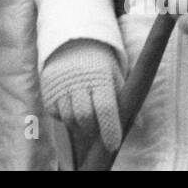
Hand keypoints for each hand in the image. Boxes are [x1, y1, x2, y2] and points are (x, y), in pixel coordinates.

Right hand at [40, 39, 122, 154]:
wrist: (74, 42)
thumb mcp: (116, 77)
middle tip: (98, 131)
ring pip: (69, 118)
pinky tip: (72, 110)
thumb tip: (139, 125)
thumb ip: (126, 100)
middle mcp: (78, 81)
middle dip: (93, 130)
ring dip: (79, 126)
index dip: (109, 130)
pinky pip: (56, 113)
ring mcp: (61, 85)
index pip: (105, 109)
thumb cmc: (101, 65)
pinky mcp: (48, 89)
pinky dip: (65, 117)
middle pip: (84, 117)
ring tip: (86, 121)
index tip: (113, 145)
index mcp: (100, 77)